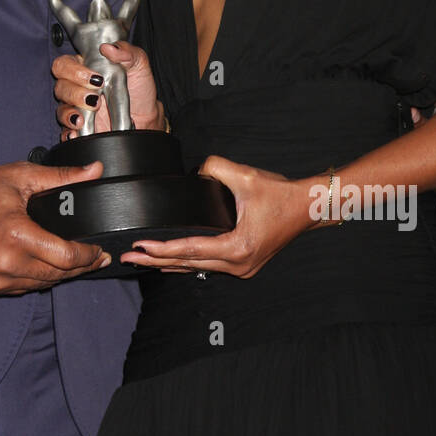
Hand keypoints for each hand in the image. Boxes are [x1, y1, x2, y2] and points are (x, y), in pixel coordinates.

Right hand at [0, 159, 109, 295]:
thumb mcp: (20, 176)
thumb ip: (61, 177)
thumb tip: (95, 171)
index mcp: (18, 236)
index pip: (67, 257)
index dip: (89, 256)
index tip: (99, 250)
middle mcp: (7, 264)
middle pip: (58, 275)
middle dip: (81, 267)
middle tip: (96, 258)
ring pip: (42, 285)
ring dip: (61, 275)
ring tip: (76, 263)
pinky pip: (23, 288)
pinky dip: (38, 279)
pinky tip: (47, 267)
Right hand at [52, 42, 162, 137]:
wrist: (147, 117)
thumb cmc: (140, 88)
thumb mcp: (139, 65)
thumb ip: (127, 52)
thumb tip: (108, 48)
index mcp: (86, 68)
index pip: (64, 64)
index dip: (73, 70)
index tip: (96, 78)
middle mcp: (77, 88)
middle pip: (60, 86)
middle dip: (74, 93)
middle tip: (95, 99)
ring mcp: (77, 109)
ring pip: (61, 109)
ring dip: (70, 114)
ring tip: (83, 119)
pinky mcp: (80, 129)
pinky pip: (66, 132)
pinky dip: (69, 133)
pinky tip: (77, 134)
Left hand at [121, 154, 315, 276]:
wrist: (307, 208)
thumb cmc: (281, 194)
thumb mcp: (245, 175)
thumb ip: (214, 167)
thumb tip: (196, 171)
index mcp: (238, 247)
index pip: (190, 250)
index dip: (162, 248)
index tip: (139, 246)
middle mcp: (239, 264)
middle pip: (188, 264)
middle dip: (156, 260)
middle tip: (128, 257)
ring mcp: (242, 268)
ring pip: (197, 268)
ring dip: (169, 264)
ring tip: (142, 260)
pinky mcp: (244, 263)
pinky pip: (208, 265)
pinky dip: (188, 262)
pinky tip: (171, 261)